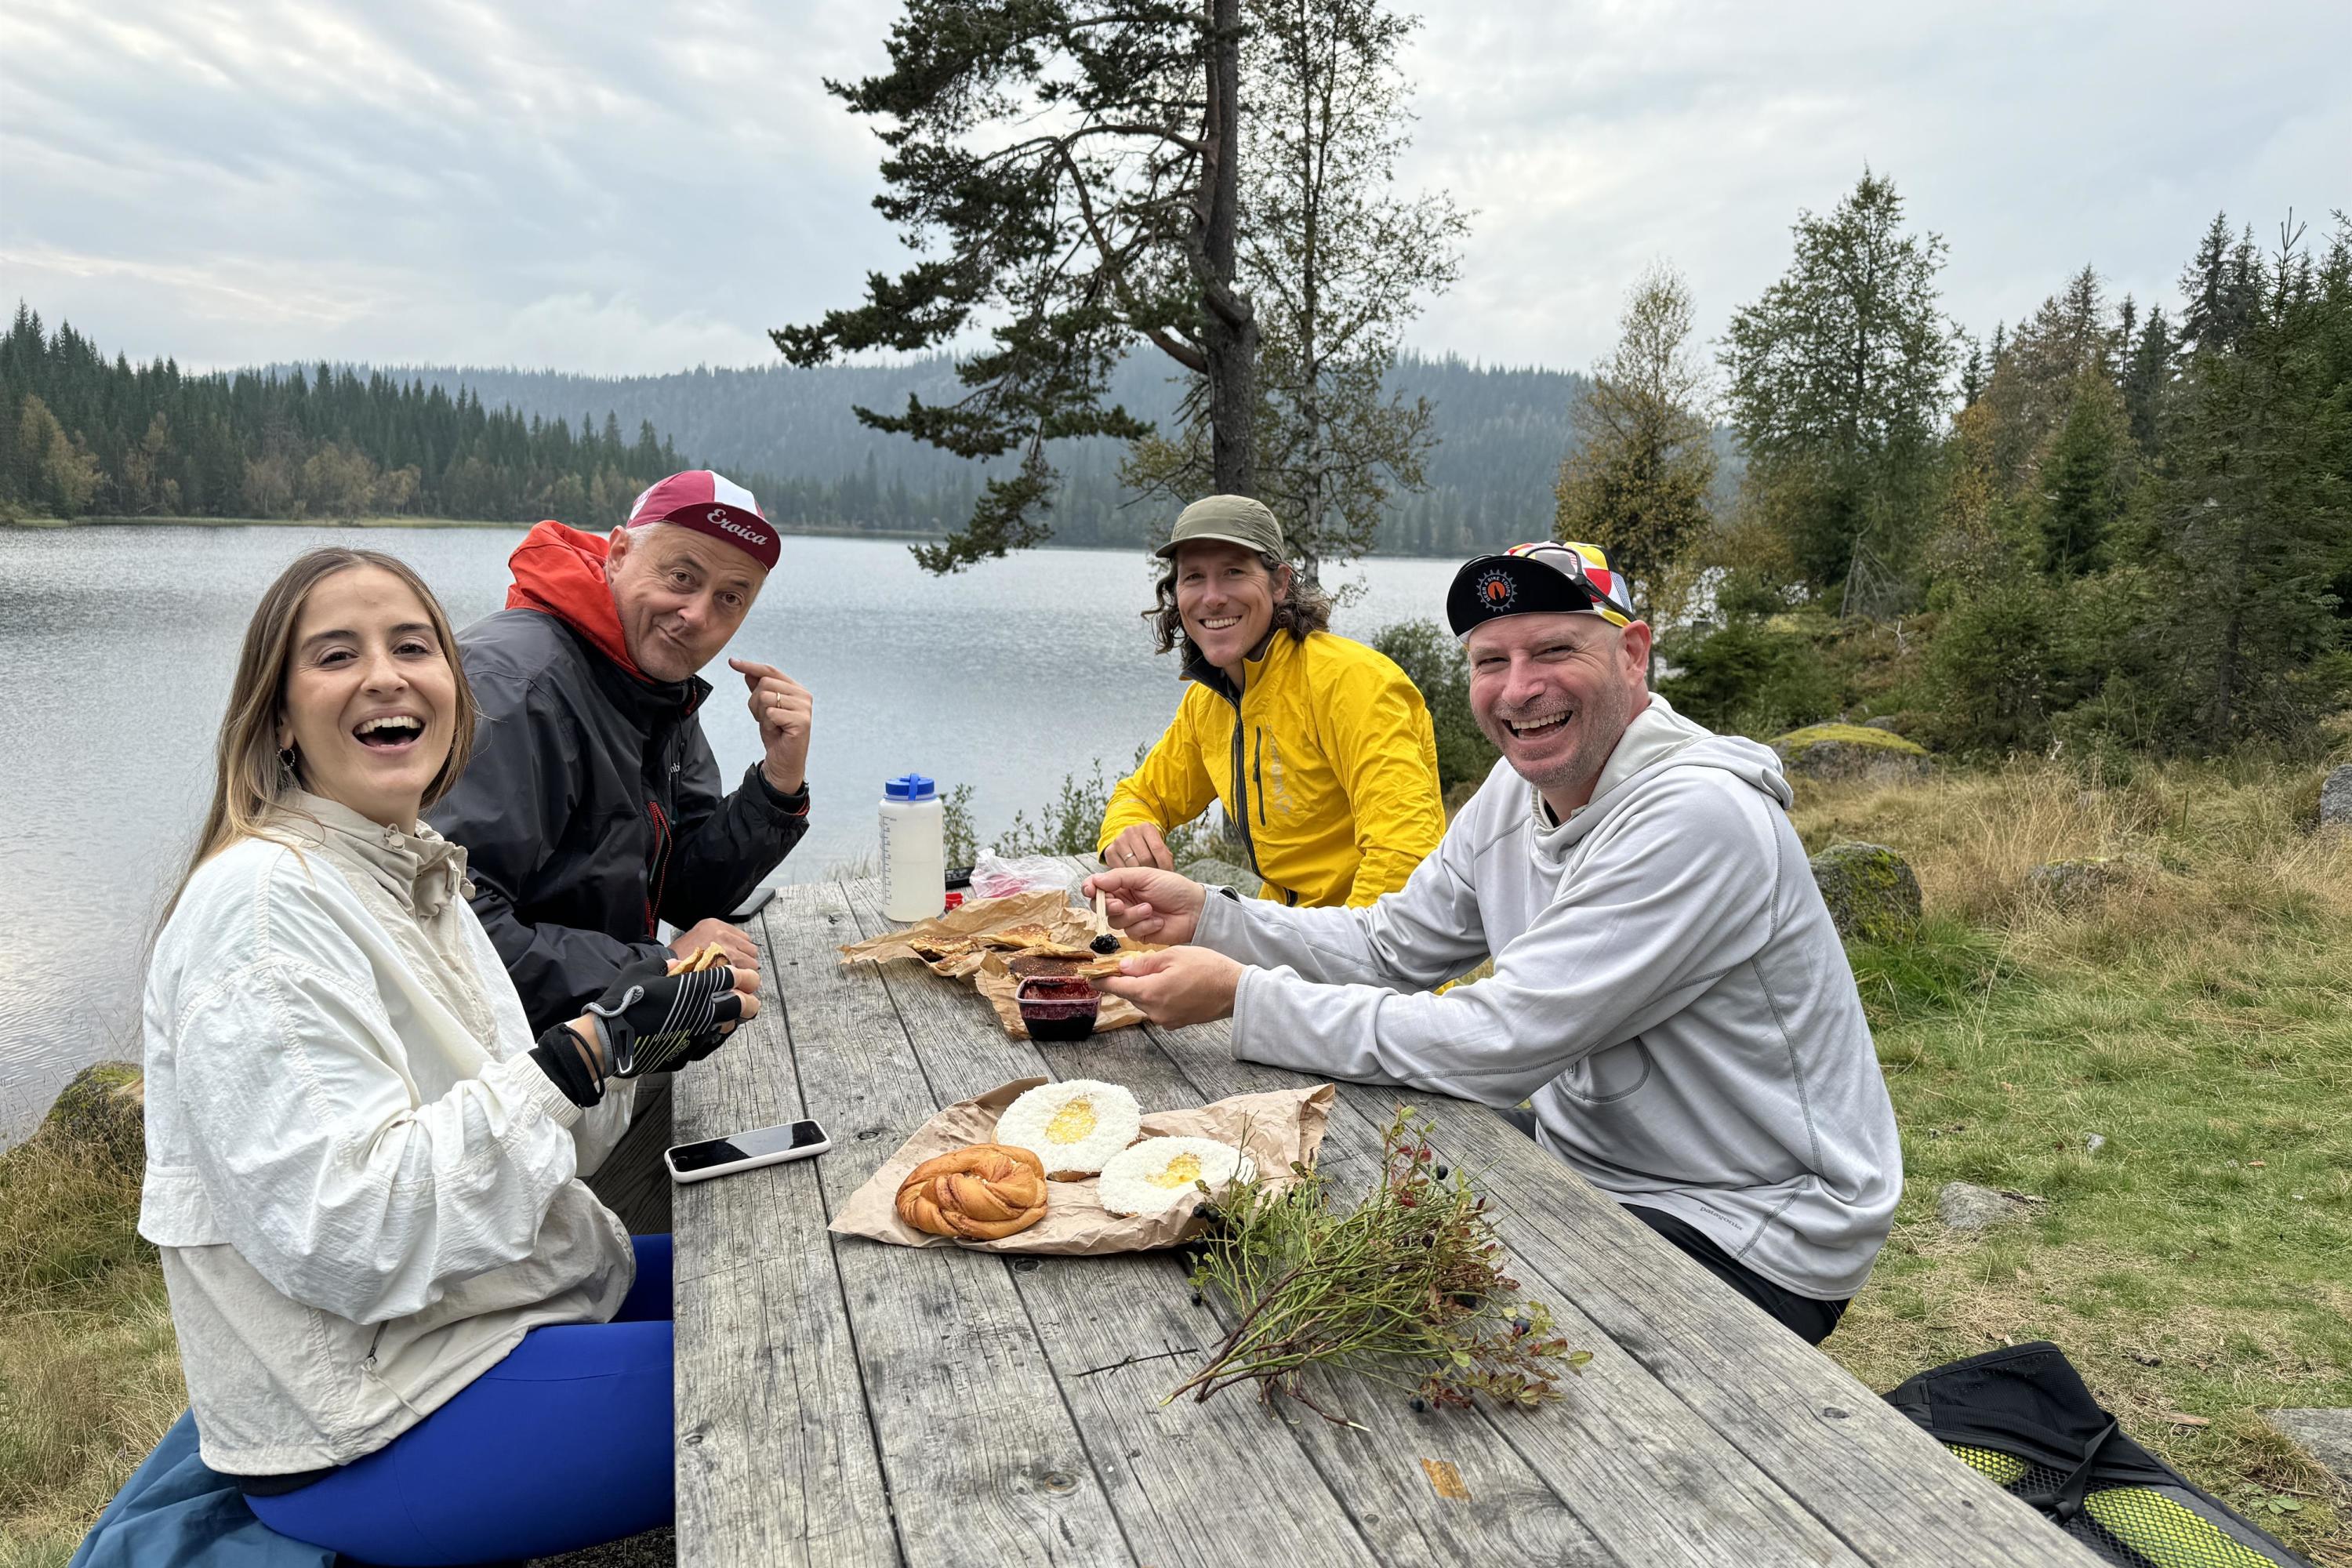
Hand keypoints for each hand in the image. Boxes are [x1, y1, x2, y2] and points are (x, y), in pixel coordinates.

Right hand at [580, 956, 761, 1078]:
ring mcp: (697, 1034)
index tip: (750, 977)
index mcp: (694, 988)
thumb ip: (664, 964)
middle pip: (743, 1006)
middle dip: (750, 1001)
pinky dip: (705, 1034)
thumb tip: (675, 964)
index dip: (746, 976)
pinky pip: (705, 1041)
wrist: (609, 1040)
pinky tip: (696, 1030)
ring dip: (730, 1019)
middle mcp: (702, 1011)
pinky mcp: (688, 1052)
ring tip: (724, 1015)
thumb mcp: (643, 971)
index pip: (733, 978)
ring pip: (727, 1026)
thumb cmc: (624, 1001)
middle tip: (749, 999)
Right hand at [672, 919, 759, 986]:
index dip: (740, 951)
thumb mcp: (695, 939)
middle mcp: (722, 935)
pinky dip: (742, 983)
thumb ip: (716, 941)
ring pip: (752, 964)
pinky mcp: (729, 968)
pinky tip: (730, 985)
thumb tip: (735, 951)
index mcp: (713, 925)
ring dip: (744, 974)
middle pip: (750, 950)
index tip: (734, 958)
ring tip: (729, 979)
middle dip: (744, 962)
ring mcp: (726, 950)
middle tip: (732, 971)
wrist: (666, 971)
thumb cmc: (677, 960)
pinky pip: (747, 976)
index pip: (743, 937)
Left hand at [729, 658, 811, 795]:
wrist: (783, 761)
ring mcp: (804, 708)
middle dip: (755, 702)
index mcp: (796, 689)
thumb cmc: (776, 735)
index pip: (770, 671)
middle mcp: (803, 695)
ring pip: (766, 697)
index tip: (732, 662)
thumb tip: (747, 671)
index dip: (750, 666)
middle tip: (765, 718)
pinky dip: (768, 724)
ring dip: (762, 714)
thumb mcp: (762, 709)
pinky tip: (777, 731)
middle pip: (765, 683)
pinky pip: (771, 713)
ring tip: (772, 725)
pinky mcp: (802, 721)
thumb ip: (758, 689)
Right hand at [1082, 868, 1206, 945]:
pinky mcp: (1139, 933)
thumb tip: (1095, 880)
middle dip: (1109, 906)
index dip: (1090, 889)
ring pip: (1115, 921)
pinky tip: (1158, 921)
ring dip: (1132, 916)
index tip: (1091, 890)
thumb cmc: (1174, 888)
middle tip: (1121, 904)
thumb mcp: (1145, 876)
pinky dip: (1145, 926)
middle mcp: (1124, 901)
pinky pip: (1131, 933)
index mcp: (1123, 884)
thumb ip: (1119, 877)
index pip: (1098, 887)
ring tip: (1150, 909)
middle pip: (1100, 907)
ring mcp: (1131, 918)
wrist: (1194, 909)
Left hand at [1092, 946, 1243, 1028]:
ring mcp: (1165, 1019)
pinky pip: (1157, 1008)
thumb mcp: (1173, 955)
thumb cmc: (1208, 968)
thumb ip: (1144, 963)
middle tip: (1126, 965)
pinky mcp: (1175, 1022)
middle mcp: (1154, 1011)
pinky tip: (1170, 984)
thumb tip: (1122, 967)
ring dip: (1144, 988)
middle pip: (1130, 994)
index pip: (1117, 987)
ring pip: (1144, 1001)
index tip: (1089, 976)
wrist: (1235, 991)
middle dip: (1126, 980)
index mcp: (1151, 992)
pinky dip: (1157, 996)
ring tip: (1157, 971)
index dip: (1101, 980)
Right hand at [1101, 822, 1173, 871]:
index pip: (1158, 848)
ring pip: (1133, 865)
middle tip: (1157, 878)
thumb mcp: (1158, 846)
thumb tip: (1168, 872)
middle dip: (1153, 871)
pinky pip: (1120, 869)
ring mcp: (1119, 841)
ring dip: (1141, 876)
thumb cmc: (1147, 846)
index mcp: (1146, 828)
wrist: (1129, 840)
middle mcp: (1131, 832)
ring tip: (1146, 879)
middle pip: (1145, 858)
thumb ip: (1165, 856)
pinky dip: (1128, 876)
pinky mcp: (1109, 851)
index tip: (1167, 874)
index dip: (1164, 864)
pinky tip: (1133, 877)